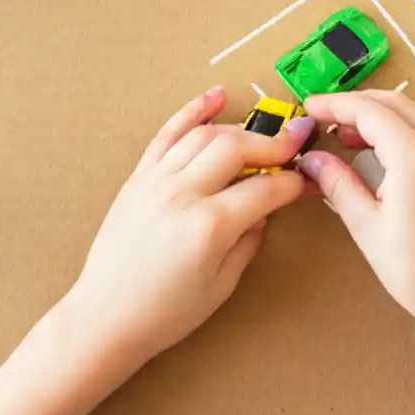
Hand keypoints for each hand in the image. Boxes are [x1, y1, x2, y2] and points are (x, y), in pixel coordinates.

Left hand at [63, 87, 313, 363]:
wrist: (106, 317)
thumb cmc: (164, 313)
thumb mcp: (221, 285)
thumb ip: (249, 241)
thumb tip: (265, 211)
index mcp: (209, 226)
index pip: (265, 189)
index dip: (294, 183)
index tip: (308, 181)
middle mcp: (181, 194)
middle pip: (237, 148)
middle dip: (273, 144)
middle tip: (295, 146)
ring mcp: (155, 182)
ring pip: (204, 135)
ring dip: (239, 128)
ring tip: (264, 131)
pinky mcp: (137, 179)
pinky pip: (166, 134)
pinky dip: (191, 111)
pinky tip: (214, 97)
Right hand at [296, 91, 414, 326]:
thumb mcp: (366, 225)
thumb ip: (338, 183)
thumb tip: (311, 159)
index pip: (368, 111)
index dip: (334, 105)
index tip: (308, 108)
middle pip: (392, 103)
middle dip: (354, 105)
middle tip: (321, 118)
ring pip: (410, 116)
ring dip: (374, 117)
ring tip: (339, 136)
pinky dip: (394, 132)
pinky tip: (371, 152)